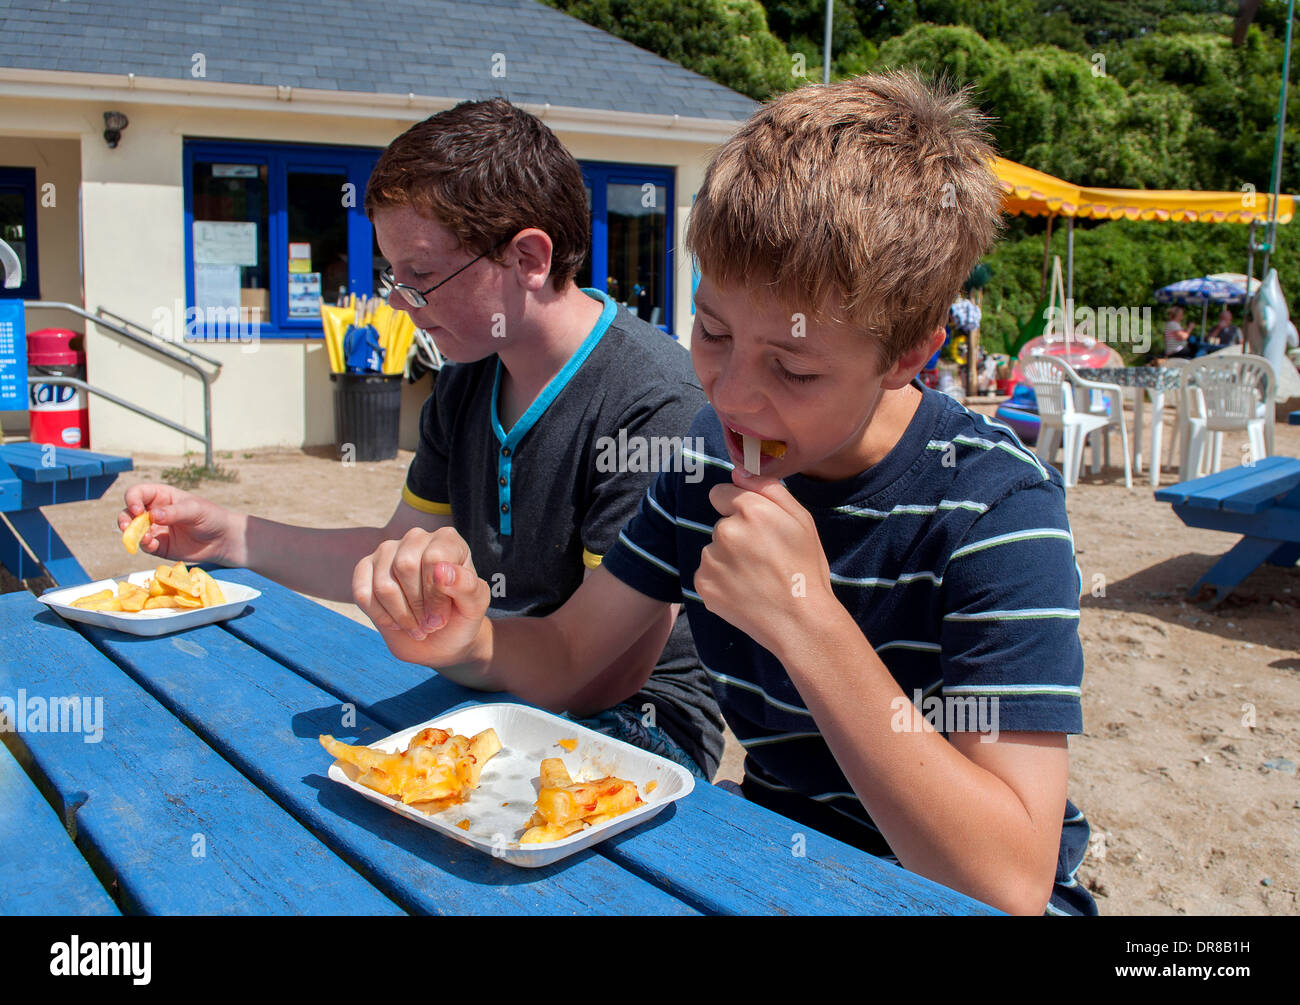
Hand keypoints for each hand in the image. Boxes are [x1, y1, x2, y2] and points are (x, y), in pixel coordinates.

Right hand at [117, 484, 237, 564]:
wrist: (222, 540)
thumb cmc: (210, 517)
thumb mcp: (195, 510)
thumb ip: (174, 512)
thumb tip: (153, 516)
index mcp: (161, 496)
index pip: (138, 493)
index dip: (132, 500)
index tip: (137, 510)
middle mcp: (153, 512)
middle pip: (128, 512)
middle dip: (124, 519)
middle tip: (128, 526)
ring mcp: (154, 529)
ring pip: (132, 530)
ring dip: (132, 534)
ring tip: (144, 538)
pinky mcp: (158, 546)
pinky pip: (144, 545)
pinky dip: (144, 545)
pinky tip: (151, 545)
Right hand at [352, 527, 490, 666]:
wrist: (440, 638)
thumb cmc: (459, 616)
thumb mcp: (475, 606)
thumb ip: (467, 586)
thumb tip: (441, 570)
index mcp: (447, 540)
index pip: (433, 558)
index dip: (436, 595)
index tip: (442, 618)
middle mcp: (416, 538)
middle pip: (405, 567)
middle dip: (417, 607)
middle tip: (429, 624)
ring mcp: (388, 550)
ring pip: (384, 585)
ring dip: (401, 616)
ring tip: (416, 625)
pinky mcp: (365, 568)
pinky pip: (363, 593)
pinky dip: (380, 616)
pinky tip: (395, 621)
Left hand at [695, 467, 834, 655]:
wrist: (800, 622)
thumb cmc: (805, 569)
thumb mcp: (802, 520)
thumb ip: (768, 489)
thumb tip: (738, 472)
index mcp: (751, 510)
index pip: (720, 493)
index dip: (738, 509)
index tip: (754, 526)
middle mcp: (726, 530)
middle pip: (721, 525)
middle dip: (737, 537)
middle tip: (764, 560)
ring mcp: (712, 559)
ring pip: (714, 551)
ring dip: (728, 560)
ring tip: (756, 579)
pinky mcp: (703, 584)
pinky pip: (707, 574)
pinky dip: (721, 582)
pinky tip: (745, 593)